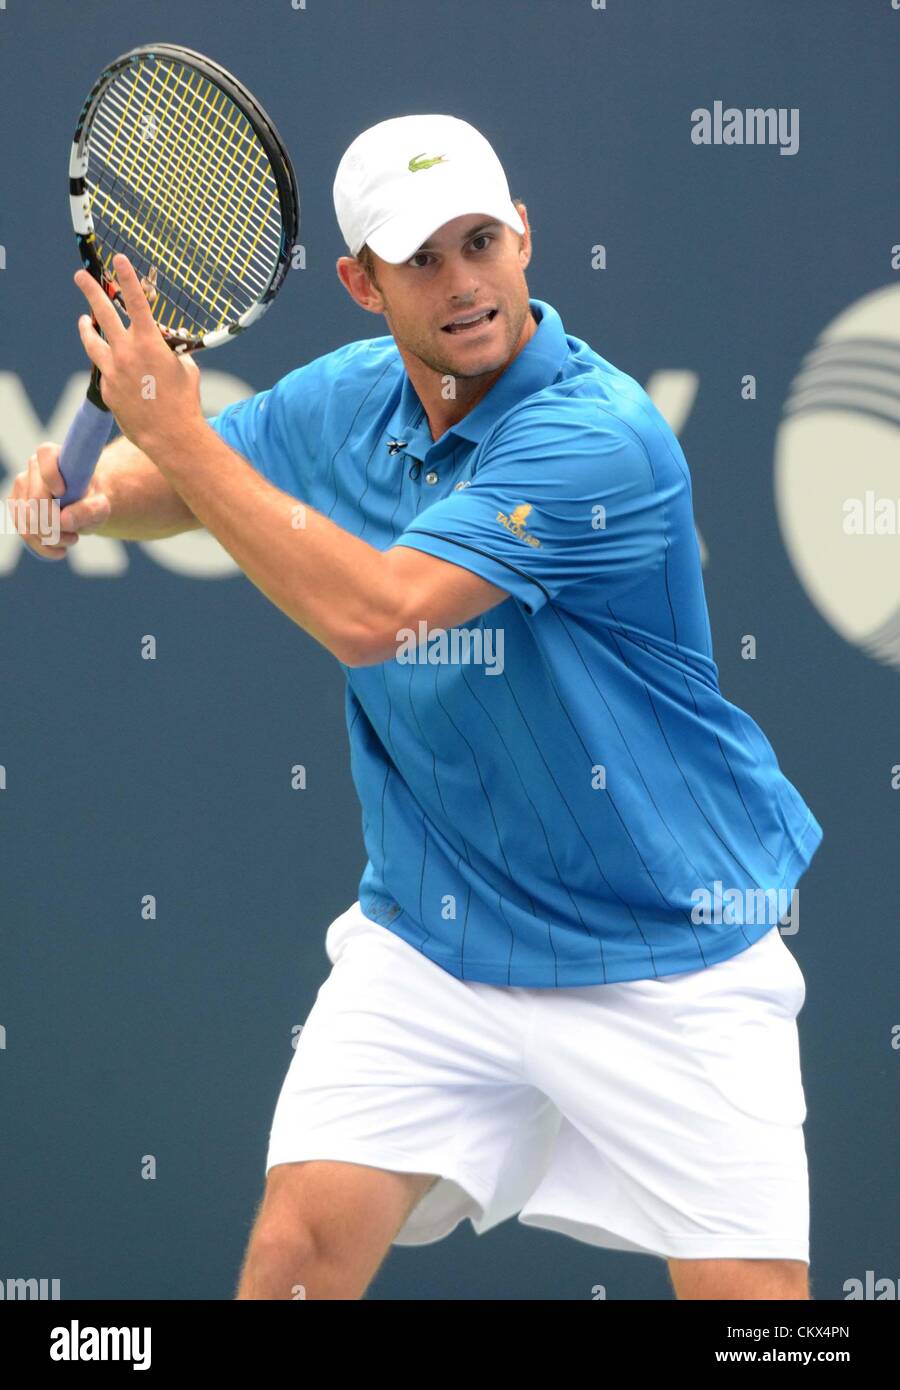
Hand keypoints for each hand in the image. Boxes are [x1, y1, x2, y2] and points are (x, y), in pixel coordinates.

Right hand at [8, 441, 110, 559]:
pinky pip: (23, 531)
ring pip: (26, 520)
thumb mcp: (101, 506)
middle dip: (55, 524)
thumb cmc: (93, 500)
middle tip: (76, 535)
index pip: (45, 455)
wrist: (85, 506)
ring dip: (50, 538)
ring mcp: (21, 488)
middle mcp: (33, 469)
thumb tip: (64, 520)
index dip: (52, 475)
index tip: (63, 492)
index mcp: (55, 456)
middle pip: (35, 500)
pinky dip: (42, 546)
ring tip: (72, 540)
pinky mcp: (16, 507)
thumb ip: (89, 510)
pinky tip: (59, 550)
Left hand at [74, 253, 202, 457]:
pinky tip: (116, 369)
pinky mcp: (106, 389)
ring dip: (86, 327)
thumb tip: (166, 345)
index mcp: (149, 342)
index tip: (118, 258)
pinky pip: (105, 370)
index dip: (127, 277)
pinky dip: (110, 365)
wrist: (170, 435)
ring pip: (92, 340)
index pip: (137, 300)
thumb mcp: (186, 368)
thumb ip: (172, 351)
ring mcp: (112, 370)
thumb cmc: (185, 401)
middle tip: (80, 276)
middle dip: (90, 290)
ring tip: (83, 319)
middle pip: (102, 313)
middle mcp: (126, 351)